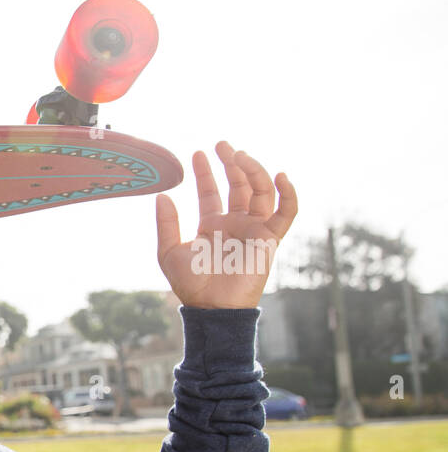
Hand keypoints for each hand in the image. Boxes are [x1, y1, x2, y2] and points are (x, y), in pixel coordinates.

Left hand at [155, 141, 296, 308]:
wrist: (212, 307)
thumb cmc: (191, 284)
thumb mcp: (169, 252)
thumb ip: (167, 224)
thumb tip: (162, 195)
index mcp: (212, 225)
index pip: (211, 191)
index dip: (206, 172)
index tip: (198, 152)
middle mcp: (235, 223)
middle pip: (239, 185)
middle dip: (232, 163)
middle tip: (222, 145)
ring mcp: (254, 229)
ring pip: (261, 192)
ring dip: (254, 171)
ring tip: (240, 156)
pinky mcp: (270, 239)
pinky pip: (287, 213)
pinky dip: (288, 194)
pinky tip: (280, 176)